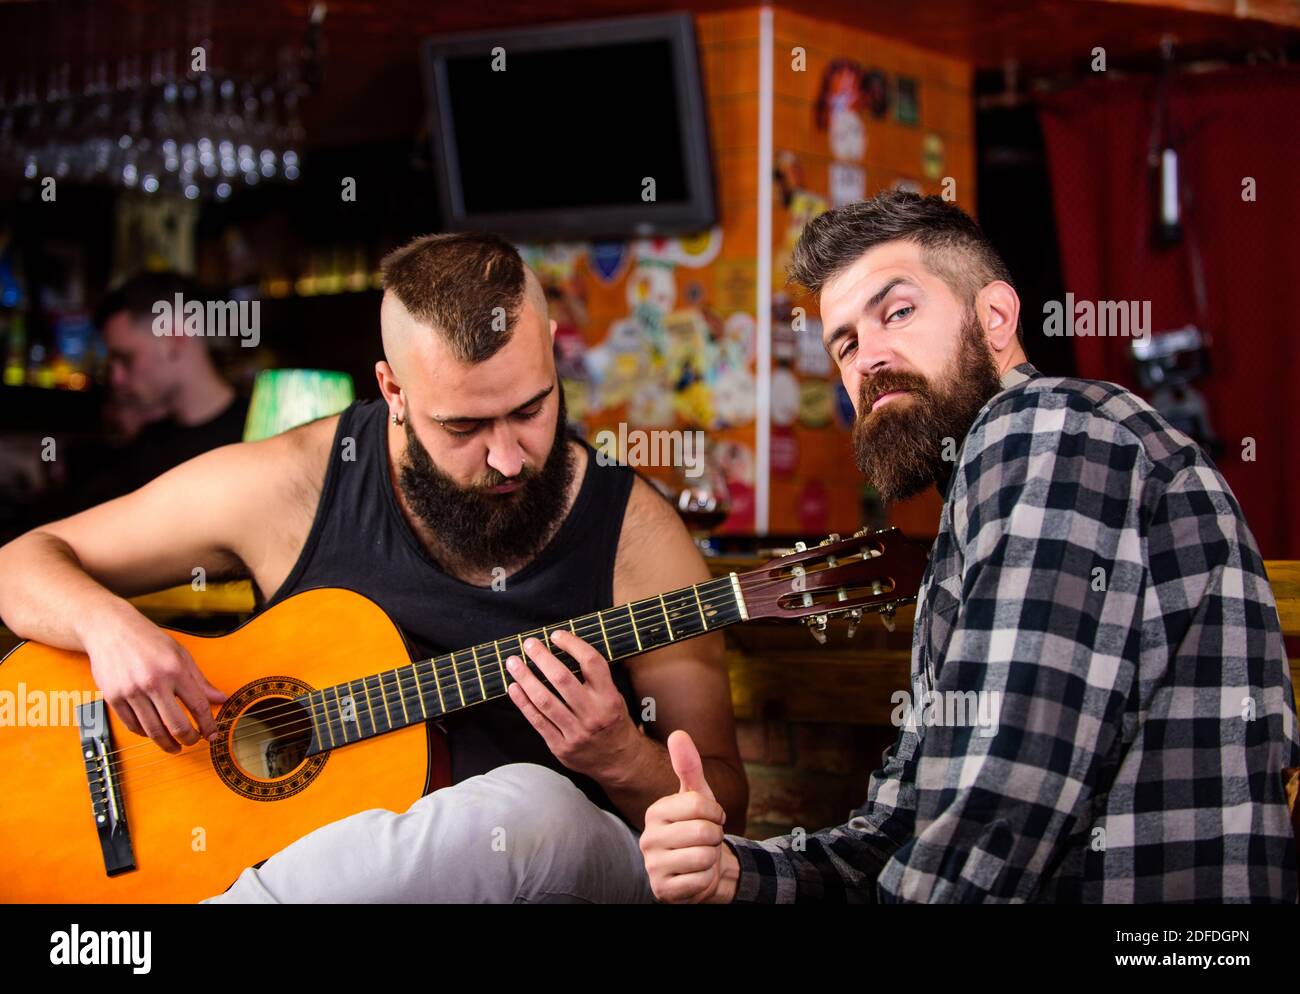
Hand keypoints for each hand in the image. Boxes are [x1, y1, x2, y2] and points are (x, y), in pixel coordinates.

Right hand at [81, 601, 227, 752]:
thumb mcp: (180, 654)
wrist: (110, 629)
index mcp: (174, 669)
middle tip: (193, 741)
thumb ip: (200, 680)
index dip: (208, 725)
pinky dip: (146, 733)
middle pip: (176, 724)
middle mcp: (153, 682)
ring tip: (174, 745)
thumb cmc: (148, 640)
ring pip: (153, 730)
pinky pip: (132, 725)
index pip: (198, 706)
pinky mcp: (113, 697)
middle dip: (188, 739)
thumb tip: (221, 699)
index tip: (212, 734)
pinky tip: (154, 732)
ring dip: (167, 743)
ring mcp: (131, 691)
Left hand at [504, 629, 639, 779]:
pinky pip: (537, 721)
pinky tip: (514, 688)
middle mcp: (593, 714)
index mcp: (609, 698)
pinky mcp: (560, 747)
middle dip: (542, 658)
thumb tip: (563, 650)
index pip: (591, 663)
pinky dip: (523, 703)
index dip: (572, 644)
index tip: (556, 635)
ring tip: (513, 663)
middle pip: (562, 680)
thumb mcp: (614, 697)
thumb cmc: (613, 722)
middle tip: (529, 644)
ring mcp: (575, 732)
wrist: (619, 761)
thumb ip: (594, 679)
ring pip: (545, 700)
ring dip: (525, 678)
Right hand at [640, 730, 737, 903]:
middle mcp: (648, 838)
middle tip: (707, 840)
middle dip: (715, 837)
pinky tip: (696, 876)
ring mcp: (653, 866)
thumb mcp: (698, 796)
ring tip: (701, 857)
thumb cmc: (699, 828)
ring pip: (704, 857)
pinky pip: (701, 881)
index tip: (711, 817)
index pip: (698, 804)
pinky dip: (707, 880)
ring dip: (712, 859)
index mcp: (655, 812)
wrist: (703, 869)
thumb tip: (678, 733)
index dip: (715, 812)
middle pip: (703, 832)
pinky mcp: (662, 891)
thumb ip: (688, 766)